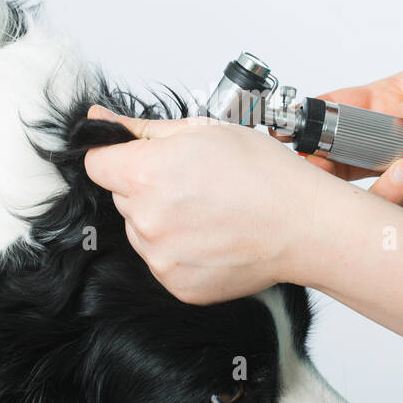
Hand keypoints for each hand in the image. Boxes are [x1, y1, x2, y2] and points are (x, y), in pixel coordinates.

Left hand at [82, 104, 339, 304]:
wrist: (305, 226)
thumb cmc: (266, 175)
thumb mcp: (205, 131)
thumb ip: (143, 129)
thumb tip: (99, 117)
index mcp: (147, 175)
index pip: (97, 163)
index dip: (118, 156)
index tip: (142, 159)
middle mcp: (147, 221)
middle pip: (122, 198)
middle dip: (148, 188)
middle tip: (196, 184)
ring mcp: (161, 258)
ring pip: (142, 231)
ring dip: (164, 221)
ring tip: (211, 212)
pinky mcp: (177, 285)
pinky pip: (163, 261)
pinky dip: (182, 250)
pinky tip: (214, 237)